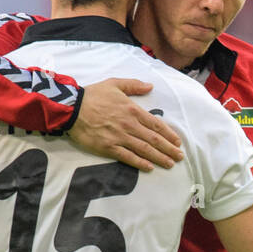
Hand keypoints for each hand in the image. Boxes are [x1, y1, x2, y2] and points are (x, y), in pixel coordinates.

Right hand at [69, 78, 183, 171]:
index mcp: (132, 110)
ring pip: (144, 149)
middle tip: (179, 157)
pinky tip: (150, 168)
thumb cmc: (93, 95)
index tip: (177, 142)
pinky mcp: (109, 147)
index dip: (169, 134)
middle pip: (154, 139)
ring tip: (170, 164)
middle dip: (169, 149)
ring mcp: (120, 137)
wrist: (73, 108)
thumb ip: (134, 85)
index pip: (156, 124)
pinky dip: (140, 163)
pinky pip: (128, 157)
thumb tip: (150, 86)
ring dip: (159, 157)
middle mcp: (129, 125)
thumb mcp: (115, 83)